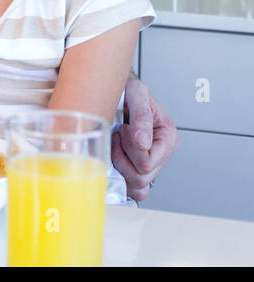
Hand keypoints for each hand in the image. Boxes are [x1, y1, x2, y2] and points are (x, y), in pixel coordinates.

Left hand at [111, 76, 178, 201]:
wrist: (118, 92)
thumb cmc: (128, 92)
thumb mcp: (136, 93)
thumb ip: (141, 116)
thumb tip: (144, 143)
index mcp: (168, 138)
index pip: (146, 163)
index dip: (129, 148)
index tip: (123, 128)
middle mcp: (162, 154)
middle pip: (140, 178)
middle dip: (122, 157)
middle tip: (117, 135)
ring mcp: (151, 164)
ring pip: (136, 186)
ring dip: (119, 166)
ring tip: (116, 145)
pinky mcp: (137, 169)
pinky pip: (132, 189)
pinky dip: (120, 178)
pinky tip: (113, 158)